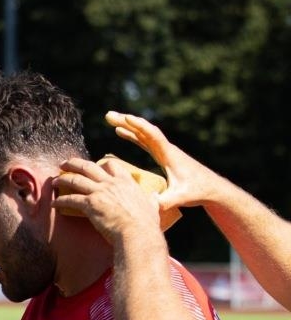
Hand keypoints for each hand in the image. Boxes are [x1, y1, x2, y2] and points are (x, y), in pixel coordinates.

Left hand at [53, 157, 162, 246]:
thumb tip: (154, 197)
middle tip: (64, 164)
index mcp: (126, 182)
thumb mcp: (152, 206)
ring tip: (54, 181)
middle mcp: (111, 183)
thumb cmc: (146, 224)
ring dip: (62, 179)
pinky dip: (60, 201)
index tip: (93, 166)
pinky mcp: (90, 204)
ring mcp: (100, 192)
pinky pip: (70, 199)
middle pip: (87, 167)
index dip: (100, 164)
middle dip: (74, 163)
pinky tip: (54, 203)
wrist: (138, 234)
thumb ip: (151, 200)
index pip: (111, 164)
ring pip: (76, 180)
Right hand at [104, 111, 218, 209]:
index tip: (125, 119)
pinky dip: (132, 134)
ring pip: (143, 133)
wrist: (211, 188)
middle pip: (145, 130)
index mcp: (169, 155)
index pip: (153, 136)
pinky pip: (144, 140)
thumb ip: (166, 201)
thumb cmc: (197, 191)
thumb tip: (151, 204)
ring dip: (127, 125)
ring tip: (110, 118)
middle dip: (127, 122)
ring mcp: (164, 151)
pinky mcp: (162, 155)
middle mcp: (166, 149)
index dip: (139, 127)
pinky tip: (120, 132)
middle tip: (109, 115)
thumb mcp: (180, 198)